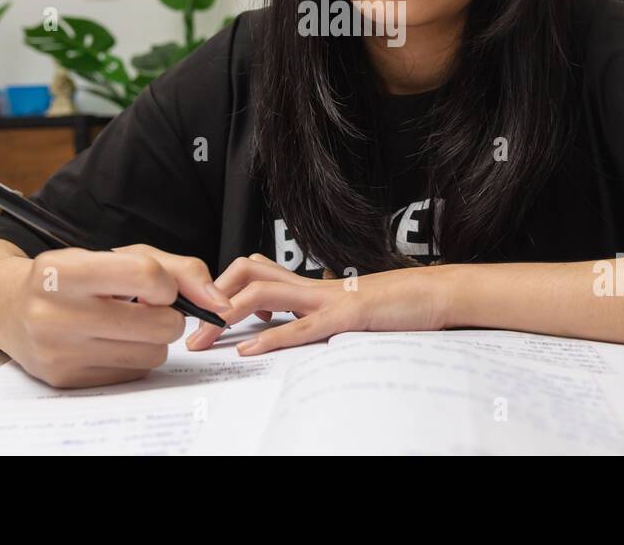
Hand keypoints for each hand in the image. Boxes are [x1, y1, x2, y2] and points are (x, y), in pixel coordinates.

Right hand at [0, 243, 233, 387]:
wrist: (8, 308)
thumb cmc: (72, 276)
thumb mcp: (117, 256)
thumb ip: (176, 269)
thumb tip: (218, 301)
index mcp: (65, 269)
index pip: (148, 276)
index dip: (167, 283)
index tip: (159, 286)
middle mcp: (54, 312)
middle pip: (160, 323)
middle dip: (167, 314)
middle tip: (146, 307)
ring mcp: (58, 351)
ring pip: (153, 353)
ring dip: (153, 338)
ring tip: (125, 323)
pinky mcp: (66, 380)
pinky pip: (134, 373)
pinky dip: (133, 357)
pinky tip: (109, 342)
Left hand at [184, 253, 452, 354]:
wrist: (432, 295)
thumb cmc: (388, 307)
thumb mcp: (338, 312)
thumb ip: (307, 314)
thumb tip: (273, 327)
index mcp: (307, 286)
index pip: (252, 272)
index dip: (220, 287)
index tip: (197, 314)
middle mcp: (310, 286)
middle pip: (246, 273)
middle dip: (212, 298)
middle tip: (191, 331)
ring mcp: (327, 298)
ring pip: (264, 292)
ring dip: (228, 315)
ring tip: (205, 339)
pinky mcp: (346, 316)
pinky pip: (303, 326)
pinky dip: (273, 338)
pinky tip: (251, 350)